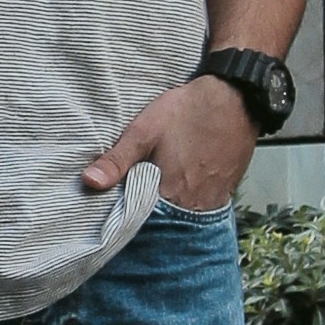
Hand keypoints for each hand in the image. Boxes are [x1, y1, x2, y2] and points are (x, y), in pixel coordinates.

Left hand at [84, 76, 252, 215]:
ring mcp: (213, 202)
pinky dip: (186, 210)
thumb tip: (88, 183)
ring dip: (167, 218)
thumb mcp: (144, 130)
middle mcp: (193, 206)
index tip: (113, 216)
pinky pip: (201, 213)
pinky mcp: (225, 194)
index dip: (126, 221)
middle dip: (146, 223)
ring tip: (152, 203)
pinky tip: (177, 195)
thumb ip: (117, 160)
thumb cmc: (187, 111)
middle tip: (131, 208)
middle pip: (163, 227)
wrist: (235, 98)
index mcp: (169, 194)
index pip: (140, 224)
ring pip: (183, 222)